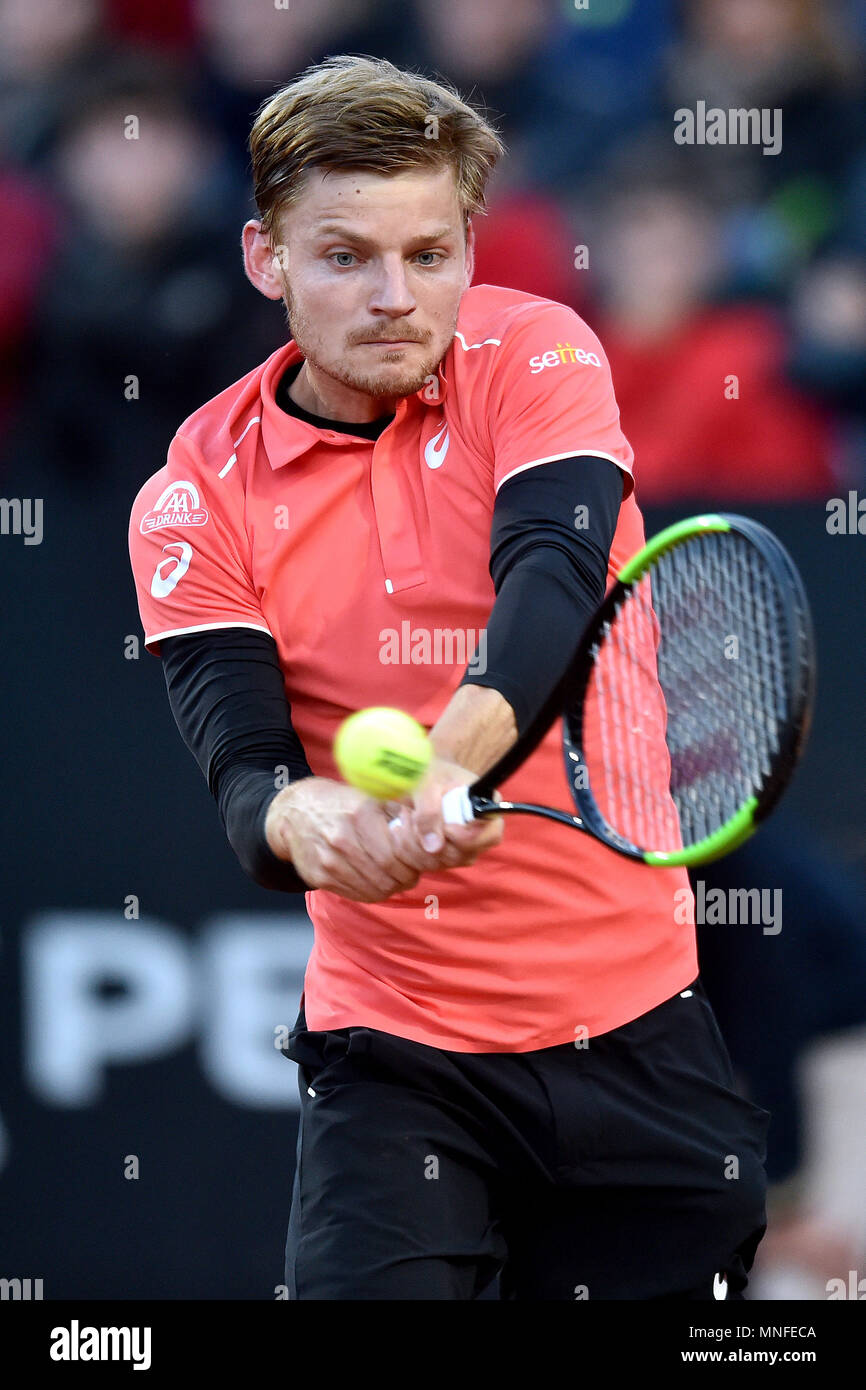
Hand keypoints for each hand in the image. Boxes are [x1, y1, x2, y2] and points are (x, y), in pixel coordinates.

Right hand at [264, 776, 495, 902]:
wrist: (293, 813)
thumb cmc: (340, 804)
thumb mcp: (370, 797)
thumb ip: (399, 813)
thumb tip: (433, 829)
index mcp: (361, 814)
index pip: (399, 852)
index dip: (415, 860)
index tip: (420, 858)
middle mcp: (344, 838)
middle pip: (389, 874)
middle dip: (406, 876)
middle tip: (410, 870)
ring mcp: (330, 860)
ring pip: (376, 888)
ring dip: (392, 885)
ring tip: (394, 874)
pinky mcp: (320, 876)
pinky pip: (358, 894)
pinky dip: (373, 891)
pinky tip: (374, 878)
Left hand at [391, 755, 504, 865]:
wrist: (416, 776)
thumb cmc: (428, 772)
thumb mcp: (426, 784)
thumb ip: (430, 812)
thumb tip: (434, 847)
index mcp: (485, 804)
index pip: (492, 834)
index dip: (467, 837)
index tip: (446, 827)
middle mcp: (479, 829)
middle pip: (465, 854)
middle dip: (432, 839)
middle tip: (412, 815)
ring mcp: (462, 846)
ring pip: (443, 861)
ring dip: (416, 843)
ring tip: (405, 816)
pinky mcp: (444, 854)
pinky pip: (427, 864)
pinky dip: (409, 848)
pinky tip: (403, 827)